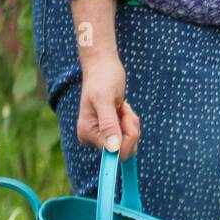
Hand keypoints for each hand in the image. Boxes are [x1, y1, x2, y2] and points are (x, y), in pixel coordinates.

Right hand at [71, 0, 139, 157]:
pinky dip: (131, 122)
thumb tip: (113, 149)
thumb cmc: (102, 78)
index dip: (127, 138)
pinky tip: (123, 108)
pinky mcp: (111, 131)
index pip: (114, 153)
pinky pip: (129, 136)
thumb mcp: (105, 100)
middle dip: (130, 130)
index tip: (126, 117)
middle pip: (124, 151)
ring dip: (132, 124)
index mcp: (87, 134)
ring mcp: (102, 135)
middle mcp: (93, 138)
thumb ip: (108, 124)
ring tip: (122, 106)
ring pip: (129, 143)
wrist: (102, 66)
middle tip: (125, 110)